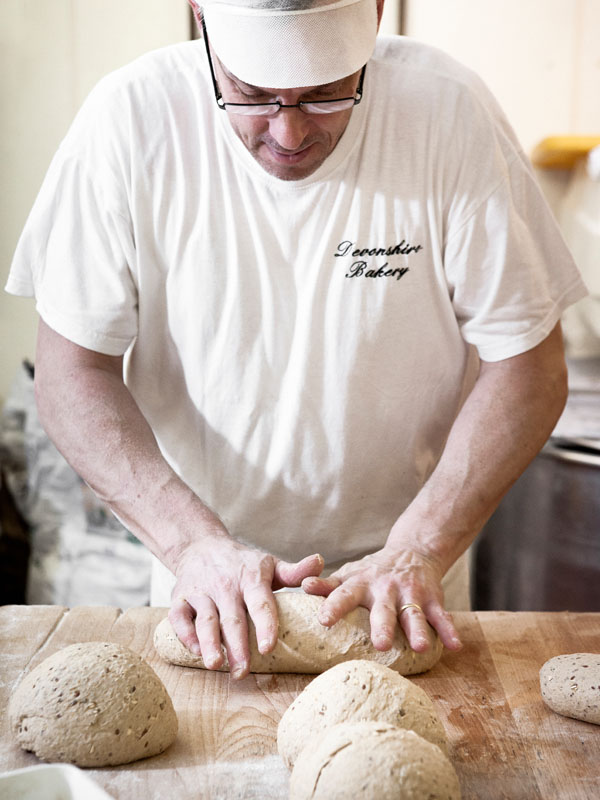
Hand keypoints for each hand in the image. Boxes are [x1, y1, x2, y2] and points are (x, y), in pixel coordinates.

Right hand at [168, 537, 323, 679]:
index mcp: (251, 578)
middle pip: (232, 618)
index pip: (260, 602)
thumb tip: (321, 562)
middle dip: (237, 646)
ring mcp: (201, 591)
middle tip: (242, 672)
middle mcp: (225, 585)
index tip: (268, 647)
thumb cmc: (243, 563)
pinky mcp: (180, 597)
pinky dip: (186, 635)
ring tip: (216, 665)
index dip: (264, 624)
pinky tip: (196, 651)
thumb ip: (295, 571)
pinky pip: (180, 617)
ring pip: (205, 620)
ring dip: (210, 643)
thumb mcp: (269, 564)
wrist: (202, 545)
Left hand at [301, 546, 461, 652]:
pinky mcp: (432, 599)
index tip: (324, 620)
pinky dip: (449, 631)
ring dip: (418, 630)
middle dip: (382, 625)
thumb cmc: (371, 572)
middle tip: (381, 643)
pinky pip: (442, 617)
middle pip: (383, 609)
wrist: (411, 552)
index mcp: (362, 583)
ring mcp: (411, 594)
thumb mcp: (348, 574)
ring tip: (420, 647)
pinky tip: (455, 647)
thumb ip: (327, 585)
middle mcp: (386, 589)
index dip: (334, 606)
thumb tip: (302, 586)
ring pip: (414, 614)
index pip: (344, 594)